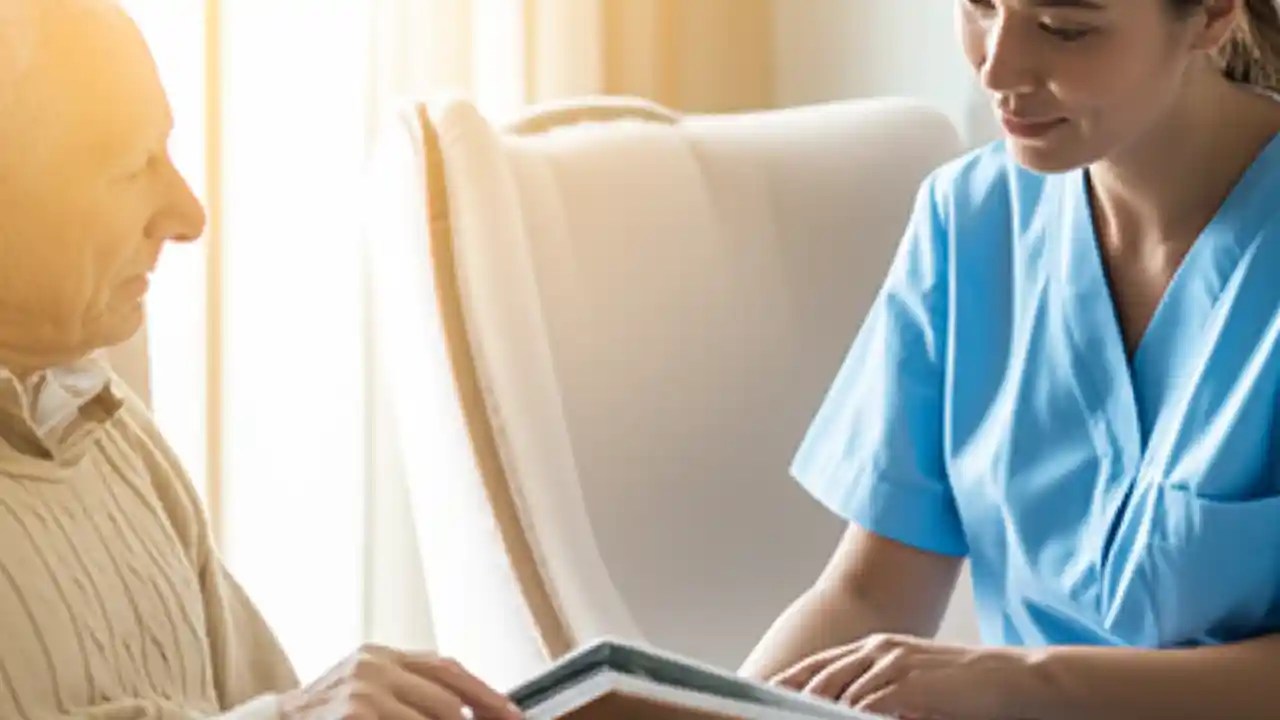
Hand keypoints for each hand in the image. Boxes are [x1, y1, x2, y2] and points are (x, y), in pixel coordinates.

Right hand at [280, 643, 522, 719]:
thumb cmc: (323, 718)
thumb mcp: (366, 691)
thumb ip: (409, 691)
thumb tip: (466, 711)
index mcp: (381, 655)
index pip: (446, 668)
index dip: (485, 692)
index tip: (514, 714)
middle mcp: (373, 666)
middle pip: (447, 699)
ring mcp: (362, 690)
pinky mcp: (353, 714)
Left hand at [770, 634, 1031, 719]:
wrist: (1013, 679)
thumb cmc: (965, 686)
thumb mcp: (914, 680)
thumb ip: (880, 692)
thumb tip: (848, 709)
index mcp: (877, 648)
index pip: (820, 664)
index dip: (790, 679)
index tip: (764, 693)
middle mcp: (880, 650)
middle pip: (820, 676)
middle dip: (793, 696)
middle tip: (771, 711)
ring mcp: (894, 665)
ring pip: (840, 691)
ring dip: (819, 710)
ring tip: (799, 719)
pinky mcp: (911, 684)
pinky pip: (869, 704)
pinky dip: (852, 715)